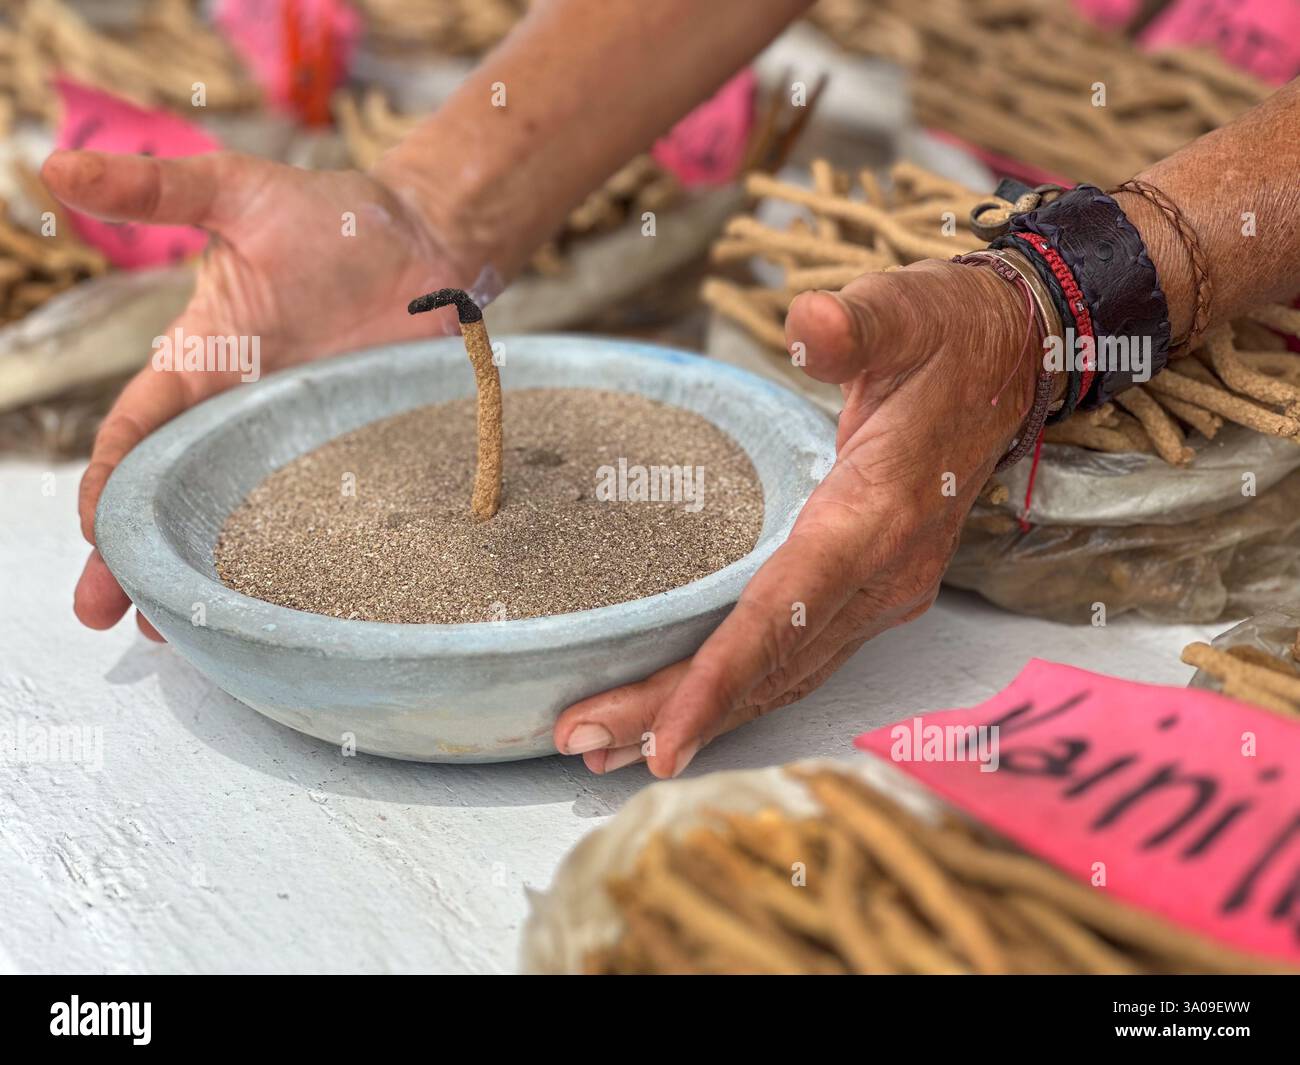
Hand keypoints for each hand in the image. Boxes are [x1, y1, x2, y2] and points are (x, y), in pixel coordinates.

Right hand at [46, 149, 478, 637]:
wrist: (423, 238)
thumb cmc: (326, 218)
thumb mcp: (235, 193)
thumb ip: (157, 192)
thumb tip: (54, 163)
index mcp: (199, 366)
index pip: (137, 435)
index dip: (108, 485)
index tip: (92, 532)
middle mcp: (242, 415)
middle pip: (176, 496)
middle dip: (135, 556)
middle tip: (110, 617)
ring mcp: (301, 441)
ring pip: (243, 519)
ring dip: (209, 571)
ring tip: (177, 632)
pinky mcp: (358, 451)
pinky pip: (327, 513)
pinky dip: (302, 556)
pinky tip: (287, 604)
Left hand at [554, 260, 1037, 775]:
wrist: (1011, 361)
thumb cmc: (947, 336)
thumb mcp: (903, 311)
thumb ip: (855, 325)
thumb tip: (810, 325)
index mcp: (876, 516)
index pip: (785, 613)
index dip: (719, 680)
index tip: (662, 740)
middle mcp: (883, 575)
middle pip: (769, 664)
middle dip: (676, 712)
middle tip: (583, 740)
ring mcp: (882, 593)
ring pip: (783, 675)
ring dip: (701, 716)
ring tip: (610, 746)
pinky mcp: (872, 593)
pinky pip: (798, 659)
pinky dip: (740, 693)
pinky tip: (689, 711)